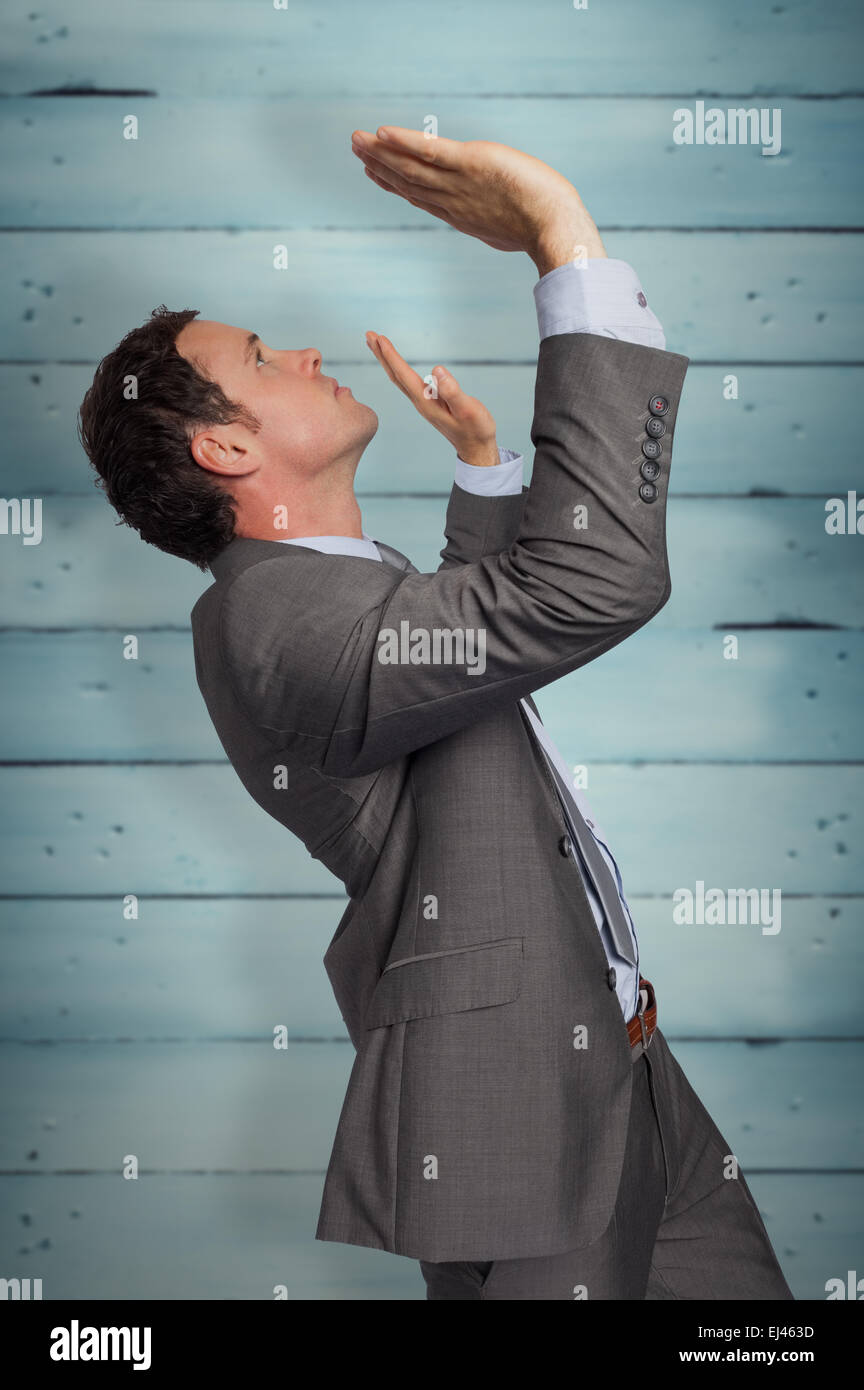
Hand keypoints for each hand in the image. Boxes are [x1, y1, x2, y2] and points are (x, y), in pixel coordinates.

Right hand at [350, 126, 604, 274]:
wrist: (552, 226)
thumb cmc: (543, 228)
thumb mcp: (513, 227)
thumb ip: (497, 220)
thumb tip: (505, 225)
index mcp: (461, 214)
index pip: (422, 196)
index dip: (395, 185)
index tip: (376, 174)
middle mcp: (453, 200)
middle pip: (409, 180)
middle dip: (380, 165)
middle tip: (357, 149)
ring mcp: (459, 182)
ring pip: (411, 167)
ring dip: (382, 152)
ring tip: (359, 140)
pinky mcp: (470, 163)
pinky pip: (431, 152)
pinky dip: (406, 142)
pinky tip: (384, 133)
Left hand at [365, 331, 498, 466]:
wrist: (476, 447)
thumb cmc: (475, 428)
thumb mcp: (467, 409)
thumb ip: (452, 391)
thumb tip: (437, 370)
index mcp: (426, 401)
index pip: (403, 375)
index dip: (391, 356)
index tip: (379, 338)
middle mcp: (419, 402)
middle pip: (395, 375)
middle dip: (381, 354)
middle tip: (369, 335)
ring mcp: (423, 403)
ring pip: (399, 378)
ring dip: (387, 361)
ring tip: (377, 344)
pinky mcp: (428, 403)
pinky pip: (407, 382)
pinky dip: (398, 369)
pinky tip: (398, 366)